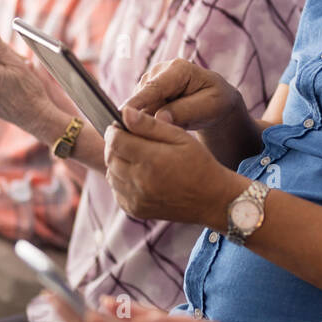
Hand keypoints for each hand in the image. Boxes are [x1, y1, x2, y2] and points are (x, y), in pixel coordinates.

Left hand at [104, 105, 241, 223]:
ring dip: (118, 162)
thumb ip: (150, 125)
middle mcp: (140, 181)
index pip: (115, 140)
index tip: (121, 126)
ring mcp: (136, 198)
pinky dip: (122, 180)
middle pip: (110, 157)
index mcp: (152, 159)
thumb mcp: (180, 137)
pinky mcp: (135, 209)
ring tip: (136, 157)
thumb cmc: (199, 164)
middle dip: (115, 145)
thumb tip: (126, 112)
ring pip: (111, 174)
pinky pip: (117, 190)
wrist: (211, 199)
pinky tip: (139, 175)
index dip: (115, 130)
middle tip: (129, 139)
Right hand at [123, 59, 245, 131]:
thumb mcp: (208, 106)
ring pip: (139, 107)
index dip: (137, 102)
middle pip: (143, 99)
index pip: (154, 87)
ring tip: (173, 128)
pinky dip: (149, 122)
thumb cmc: (215, 101)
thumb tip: (160, 118)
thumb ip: (185, 111)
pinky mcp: (144, 93)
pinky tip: (165, 126)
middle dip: (149, 119)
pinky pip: (139, 111)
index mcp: (178, 68)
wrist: (215, 99)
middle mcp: (159, 70)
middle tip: (164, 135)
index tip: (123, 115)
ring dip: (151, 122)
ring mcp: (150, 81)